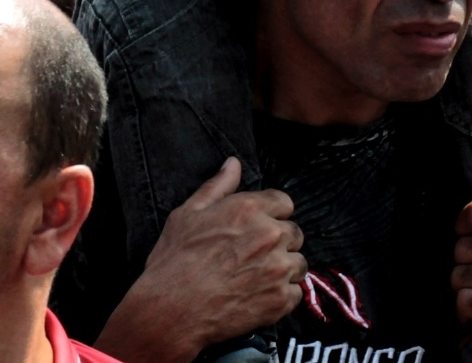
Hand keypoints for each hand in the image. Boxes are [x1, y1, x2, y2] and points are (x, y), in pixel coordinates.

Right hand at [104, 158, 305, 362]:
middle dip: (279, 241)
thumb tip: (233, 163)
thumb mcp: (187, 213)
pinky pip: (296, 293)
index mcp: (249, 209)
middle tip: (253, 255)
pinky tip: (257, 295)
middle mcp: (270, 235)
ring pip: (298, 264)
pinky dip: (281, 295)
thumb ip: (217, 186)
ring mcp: (279, 269)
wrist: (173, 308)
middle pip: (294, 232)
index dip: (271, 213)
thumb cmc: (175, 260)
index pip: (284, 202)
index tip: (258, 225)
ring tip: (255, 277)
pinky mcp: (282, 300)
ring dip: (283, 268)